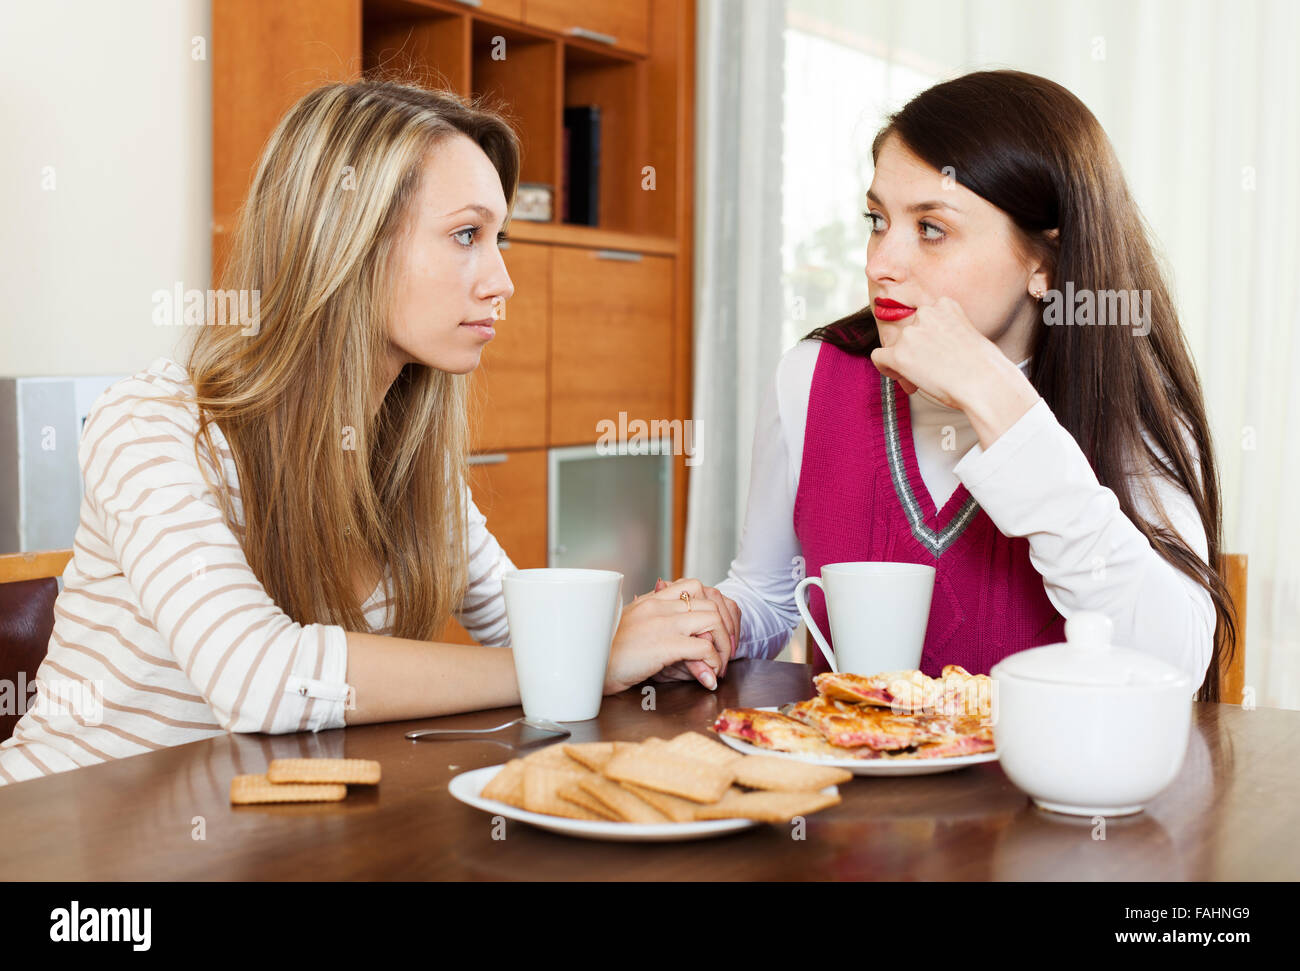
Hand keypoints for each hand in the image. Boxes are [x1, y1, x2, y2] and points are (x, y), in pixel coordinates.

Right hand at [604, 577, 728, 694]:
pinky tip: (709, 673)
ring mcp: (662, 624)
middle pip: (710, 603)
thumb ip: (653, 624)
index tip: (716, 628)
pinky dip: (713, 661)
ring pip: (712, 620)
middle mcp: (658, 607)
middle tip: (725, 649)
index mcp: (650, 600)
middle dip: (725, 627)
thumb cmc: (603, 652)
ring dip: (723, 644)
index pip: (694, 586)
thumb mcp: (629, 629)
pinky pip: (703, 648)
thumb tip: (676, 634)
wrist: (583, 665)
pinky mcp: (664, 645)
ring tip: (720, 663)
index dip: (713, 606)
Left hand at [869, 296, 1007, 408]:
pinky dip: (886, 369)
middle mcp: (925, 314)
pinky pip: (878, 357)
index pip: (922, 317)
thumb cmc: (985, 366)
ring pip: (894, 345)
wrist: (985, 383)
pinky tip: (902, 377)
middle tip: (929, 367)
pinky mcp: (899, 354)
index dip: (925, 336)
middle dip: (915, 349)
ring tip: (922, 376)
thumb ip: (946, 331)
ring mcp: (910, 333)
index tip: (933, 351)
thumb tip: (932, 347)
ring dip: (904, 361)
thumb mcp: (969, 334)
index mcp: (945, 304)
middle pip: (908, 331)